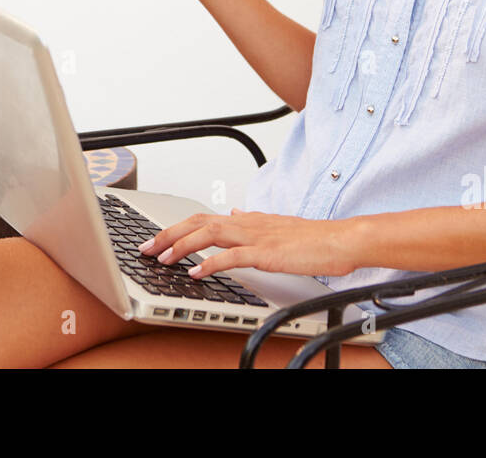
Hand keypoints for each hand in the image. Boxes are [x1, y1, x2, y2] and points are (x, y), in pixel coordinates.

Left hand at [138, 208, 360, 278]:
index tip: (156, 239)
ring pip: (209, 234)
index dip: (176, 227)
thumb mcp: (275, 226)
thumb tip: (233, 213)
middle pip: (198, 222)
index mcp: (248, 219)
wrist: (339, 240)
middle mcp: (247, 222)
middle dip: (168, 234)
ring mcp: (256, 236)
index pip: (203, 218)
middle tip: (146, 248)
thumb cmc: (313, 239)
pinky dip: (209, 263)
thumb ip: (251, 221)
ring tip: (163, 259)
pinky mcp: (266, 252)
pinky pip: (231, 256)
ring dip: (181, 246)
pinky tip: (196, 272)